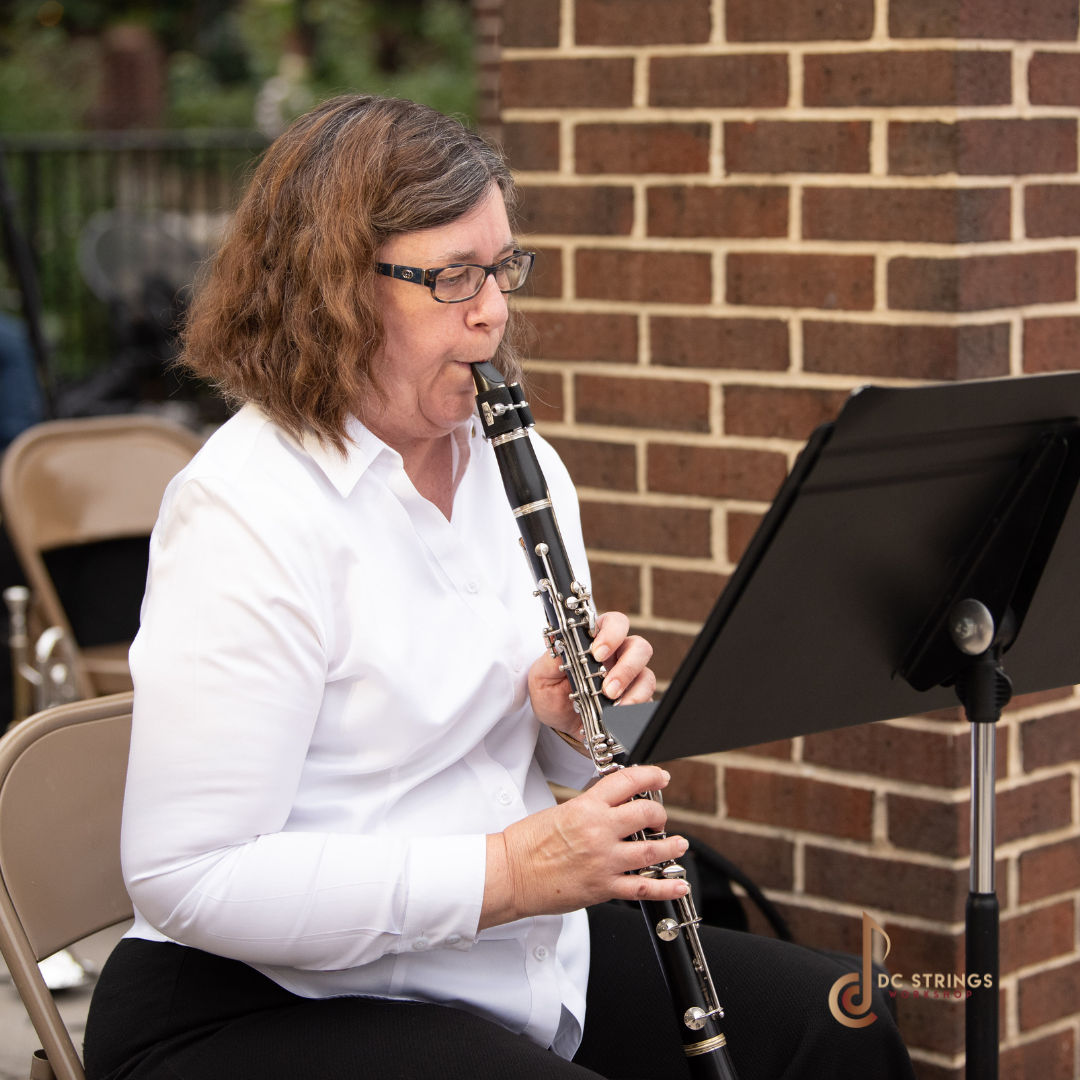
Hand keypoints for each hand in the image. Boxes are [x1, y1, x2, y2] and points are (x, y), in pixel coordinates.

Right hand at [479, 766, 687, 927]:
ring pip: (653, 851)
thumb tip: (609, 808)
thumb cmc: (525, 844)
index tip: (659, 776)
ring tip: (679, 844)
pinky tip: (678, 885)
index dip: (650, 775)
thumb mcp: (558, 811)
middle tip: (658, 817)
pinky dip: (666, 887)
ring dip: (671, 846)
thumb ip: (588, 809)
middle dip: (659, 813)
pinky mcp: (604, 887)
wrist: (510, 874)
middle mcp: (599, 832)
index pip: (627, 782)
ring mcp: (604, 861)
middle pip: (646, 813)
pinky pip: (643, 888)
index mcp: (586, 808)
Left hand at [528, 611, 655, 736]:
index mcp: (595, 641)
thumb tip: (561, 645)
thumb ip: (551, 660)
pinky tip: (616, 718)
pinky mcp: (634, 701)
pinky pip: (646, 702)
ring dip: (633, 691)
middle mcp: (617, 656)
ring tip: (613, 706)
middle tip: (608, 687)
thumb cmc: (551, 694)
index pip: (614, 623)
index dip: (612, 633)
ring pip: (646, 674)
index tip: (597, 653)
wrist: (558, 726)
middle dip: (626, 667)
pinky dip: (634, 709)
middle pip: (639, 646)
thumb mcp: (541, 676)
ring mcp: (629, 679)